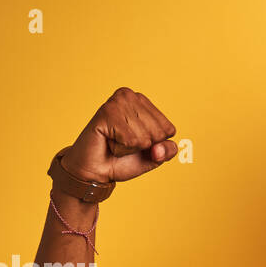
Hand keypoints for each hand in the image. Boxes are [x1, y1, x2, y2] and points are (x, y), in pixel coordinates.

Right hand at [60, 87, 177, 184]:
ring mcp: (117, 102)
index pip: (169, 130)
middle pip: (159, 133)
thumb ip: (168, 150)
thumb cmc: (123, 160)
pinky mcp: (107, 112)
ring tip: (115, 142)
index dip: (155, 145)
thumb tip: (160, 148)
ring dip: (130, 148)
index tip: (136, 143)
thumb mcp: (154, 156)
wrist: (96, 171)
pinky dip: (121, 149)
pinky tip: (109, 142)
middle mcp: (130, 95)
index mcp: (143, 101)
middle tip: (123, 144)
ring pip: (145, 137)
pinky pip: (130, 140)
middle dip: (143, 147)